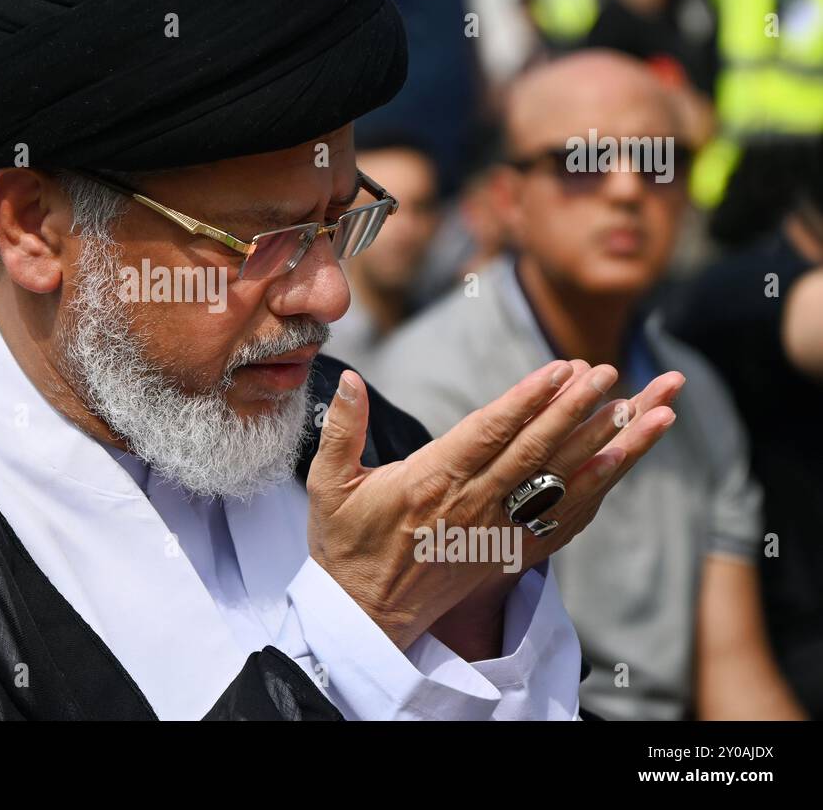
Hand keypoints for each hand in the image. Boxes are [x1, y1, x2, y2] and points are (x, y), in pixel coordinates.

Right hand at [306, 359, 680, 649]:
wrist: (367, 614)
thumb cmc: (347, 543)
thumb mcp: (330, 484)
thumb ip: (341, 429)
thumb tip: (350, 378)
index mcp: (430, 482)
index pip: (489, 433)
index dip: (529, 400)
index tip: (563, 369)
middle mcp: (472, 505)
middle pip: (537, 452)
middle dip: (578, 410)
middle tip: (610, 372)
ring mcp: (498, 530)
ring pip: (565, 482)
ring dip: (612, 447)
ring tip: (654, 413)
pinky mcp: (512, 551)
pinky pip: (566, 519)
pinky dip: (601, 488)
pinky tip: (626, 460)